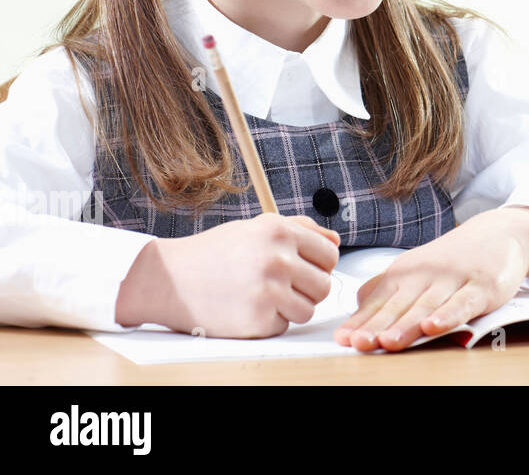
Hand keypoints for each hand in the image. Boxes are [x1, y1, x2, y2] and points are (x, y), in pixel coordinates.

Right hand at [115, 214, 340, 337]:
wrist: (167, 279)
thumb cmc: (215, 252)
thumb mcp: (256, 227)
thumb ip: (299, 229)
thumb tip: (336, 241)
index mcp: (280, 231)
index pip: (330, 255)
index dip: (319, 266)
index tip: (301, 269)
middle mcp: (278, 258)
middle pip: (324, 286)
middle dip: (307, 289)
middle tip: (280, 287)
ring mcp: (269, 291)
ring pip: (309, 310)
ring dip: (291, 309)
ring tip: (264, 298)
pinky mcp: (258, 320)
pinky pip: (284, 326)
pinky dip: (270, 323)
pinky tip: (247, 309)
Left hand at [334, 206, 528, 351]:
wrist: (499, 232)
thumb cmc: (452, 259)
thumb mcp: (415, 268)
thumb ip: (385, 289)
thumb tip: (355, 310)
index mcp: (404, 272)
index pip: (378, 301)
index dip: (360, 321)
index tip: (343, 340)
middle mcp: (425, 275)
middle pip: (398, 305)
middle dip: (377, 326)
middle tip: (359, 344)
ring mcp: (454, 280)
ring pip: (427, 306)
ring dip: (407, 325)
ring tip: (388, 343)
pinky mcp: (482, 287)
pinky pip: (463, 304)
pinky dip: (448, 315)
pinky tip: (434, 326)